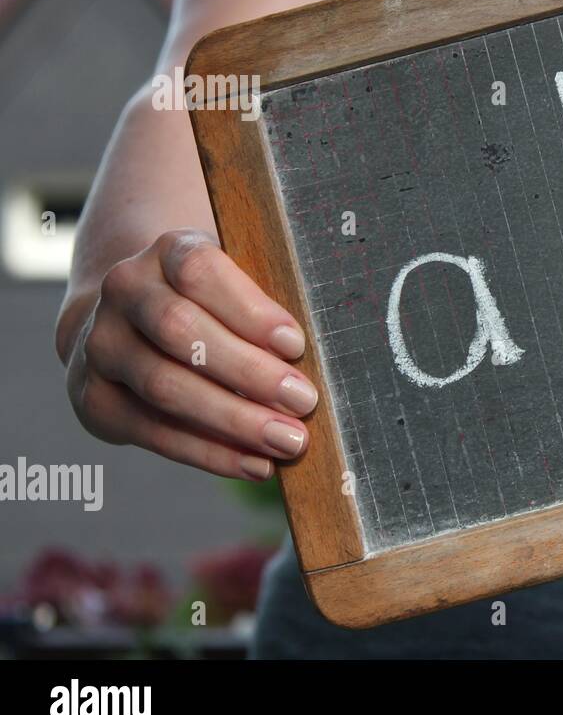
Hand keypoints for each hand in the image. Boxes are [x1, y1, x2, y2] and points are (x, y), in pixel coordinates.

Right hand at [64, 229, 316, 479]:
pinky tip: (255, 463)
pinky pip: (154, 432)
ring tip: (287, 440)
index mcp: (167, 251)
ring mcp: (101, 346)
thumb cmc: (212, 308)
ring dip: (234, 419)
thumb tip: (313, 361)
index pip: (200, 272)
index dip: (249, 310)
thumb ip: (266, 312)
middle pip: (181, 331)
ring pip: (165, 386)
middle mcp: (124, 291)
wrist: (130, 328)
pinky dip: (210, 452)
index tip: (296, 344)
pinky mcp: (96, 400)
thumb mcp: (236, 288)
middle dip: (249, 372)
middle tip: (303, 401)